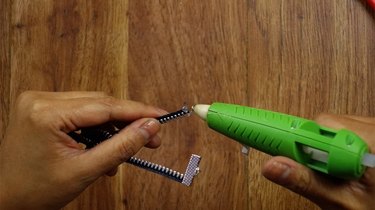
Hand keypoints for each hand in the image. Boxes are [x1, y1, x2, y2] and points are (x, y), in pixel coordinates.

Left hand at [0, 91, 164, 209]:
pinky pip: (80, 112)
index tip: (161, 115)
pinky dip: (97, 129)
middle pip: (100, 104)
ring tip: (125, 151)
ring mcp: (39, 102)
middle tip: (151, 137)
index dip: (138, 111)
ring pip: (92, 107)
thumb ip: (122, 146)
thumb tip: (150, 127)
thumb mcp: (85, 171)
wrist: (4, 200)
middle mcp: (40, 100)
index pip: (105, 107)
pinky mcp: (43, 109)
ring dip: (112, 127)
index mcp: (46, 113)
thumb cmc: (35, 191)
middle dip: (128, 121)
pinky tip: (105, 148)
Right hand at [262, 114, 374, 209]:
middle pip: (327, 123)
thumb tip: (273, 166)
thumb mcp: (342, 202)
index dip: (295, 136)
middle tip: (315, 169)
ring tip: (338, 171)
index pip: (321, 126)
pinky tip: (346, 164)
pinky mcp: (374, 131)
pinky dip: (340, 144)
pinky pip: (349, 127)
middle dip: (313, 144)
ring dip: (327, 145)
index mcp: (371, 145)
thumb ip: (306, 181)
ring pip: (336, 124)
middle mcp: (374, 130)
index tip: (270, 138)